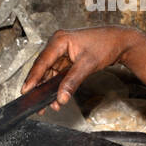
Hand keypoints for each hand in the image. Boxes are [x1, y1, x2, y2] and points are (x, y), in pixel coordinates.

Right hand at [20, 27, 140, 109]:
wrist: (120, 42)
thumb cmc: (105, 45)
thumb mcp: (88, 65)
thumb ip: (72, 82)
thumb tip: (61, 97)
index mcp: (59, 40)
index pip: (42, 61)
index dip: (33, 77)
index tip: (26, 90)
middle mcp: (58, 44)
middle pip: (43, 68)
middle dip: (40, 86)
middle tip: (35, 102)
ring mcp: (62, 51)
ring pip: (50, 73)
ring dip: (49, 89)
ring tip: (47, 106)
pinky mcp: (67, 58)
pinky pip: (58, 74)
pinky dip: (57, 86)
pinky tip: (57, 98)